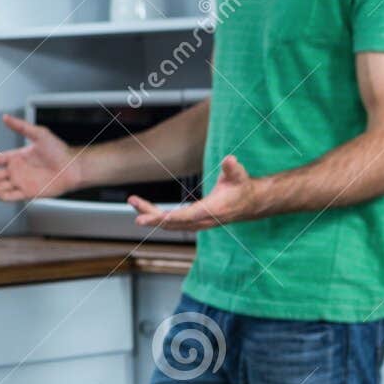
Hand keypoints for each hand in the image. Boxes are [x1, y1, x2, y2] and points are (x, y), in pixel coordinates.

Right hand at [0, 113, 81, 200]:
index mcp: (15, 157)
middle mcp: (16, 171)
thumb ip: (21, 127)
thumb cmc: (58, 149)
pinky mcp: (28, 192)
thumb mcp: (38, 134)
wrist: (73, 167)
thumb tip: (5, 117)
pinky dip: (1, 196)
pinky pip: (11, 196)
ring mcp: (21, 182)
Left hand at [130, 154, 256, 231]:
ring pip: (170, 223)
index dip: (170, 217)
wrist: (249, 203)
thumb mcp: (239, 175)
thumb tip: (229, 159)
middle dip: (153, 217)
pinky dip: (157, 216)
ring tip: (134, 201)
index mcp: (212, 210)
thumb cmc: (241, 186)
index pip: (187, 217)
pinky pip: (172, 222)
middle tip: (135, 212)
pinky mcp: (193, 222)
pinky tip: (145, 209)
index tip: (153, 218)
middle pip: (174, 222)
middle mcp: (203, 221)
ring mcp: (197, 224)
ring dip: (151, 214)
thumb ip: (232, 168)